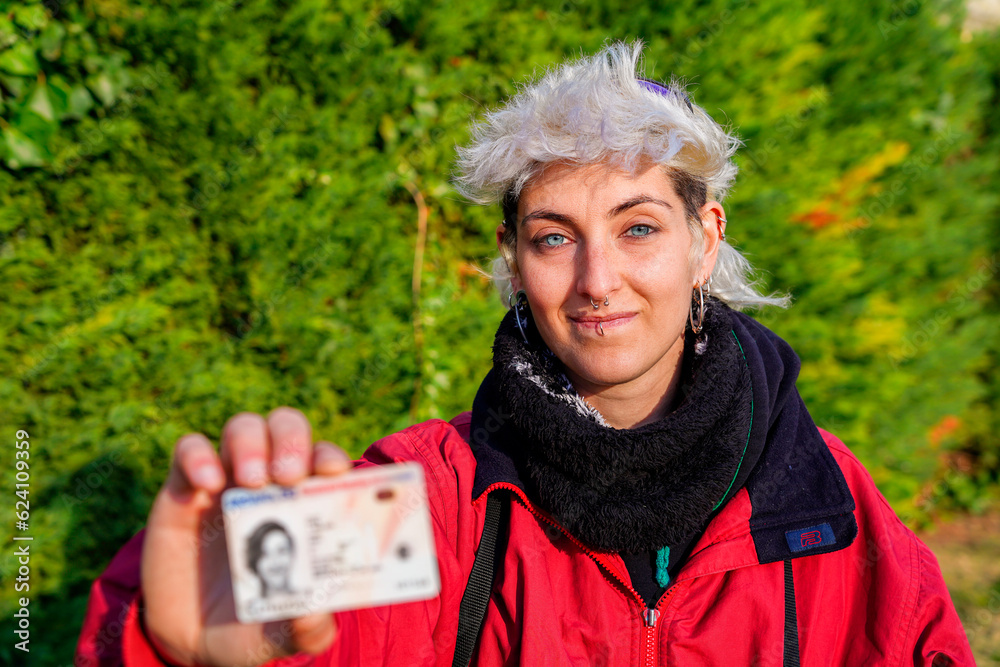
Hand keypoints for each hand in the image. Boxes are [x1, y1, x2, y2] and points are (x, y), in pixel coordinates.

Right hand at [140, 407, 350, 665]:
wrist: (189, 640)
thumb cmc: (252, 624)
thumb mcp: (282, 634)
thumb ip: (308, 630)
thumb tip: (319, 614)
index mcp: (306, 505)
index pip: (326, 460)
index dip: (332, 457)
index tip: (335, 471)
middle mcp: (271, 483)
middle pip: (287, 428)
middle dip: (293, 441)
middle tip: (288, 475)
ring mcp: (228, 480)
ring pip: (244, 427)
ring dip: (251, 442)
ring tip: (252, 480)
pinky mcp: (183, 487)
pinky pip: (188, 449)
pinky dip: (198, 456)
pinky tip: (208, 484)